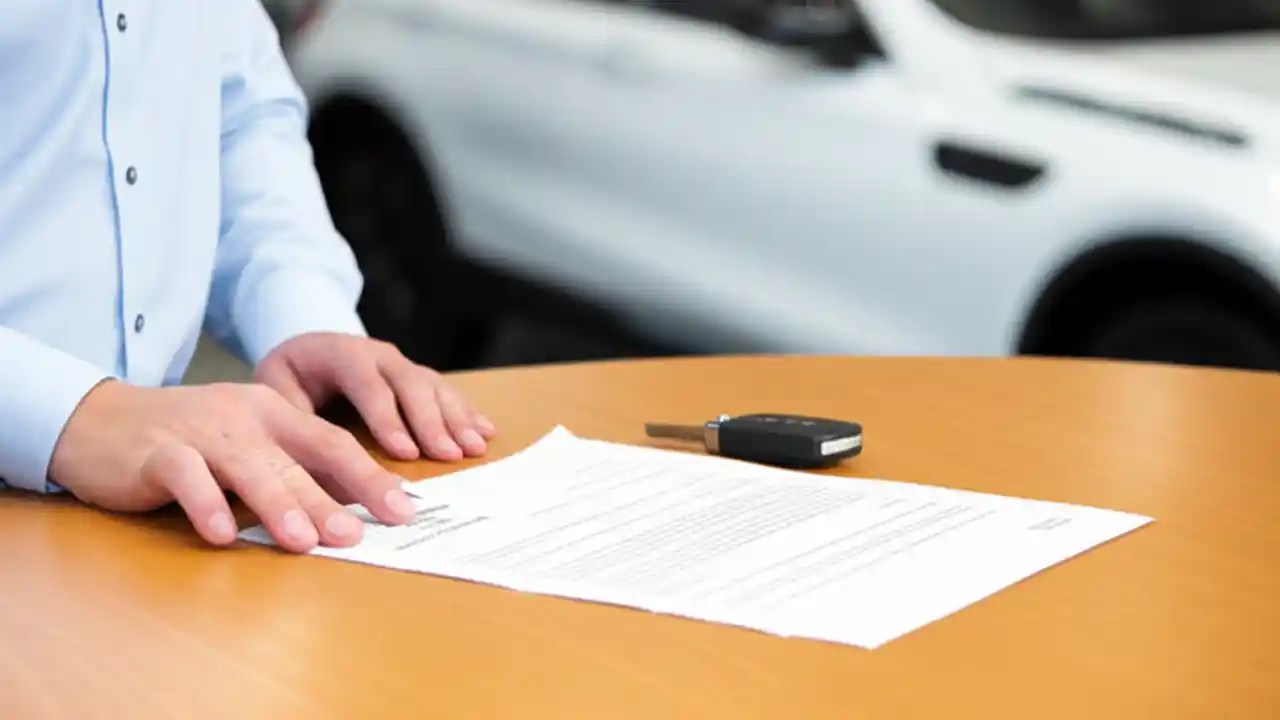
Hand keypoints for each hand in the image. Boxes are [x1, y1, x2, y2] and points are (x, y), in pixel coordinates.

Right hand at [49, 380, 417, 551]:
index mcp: (274, 412)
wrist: (100, 419)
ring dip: (278, 505)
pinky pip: (185, 478)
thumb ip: (291, 470)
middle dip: (332, 498)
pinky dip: (206, 505)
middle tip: (360, 534)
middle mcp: (243, 416)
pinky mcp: (156, 452)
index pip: (332, 443)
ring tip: (304, 541)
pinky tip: (224, 535)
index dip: (369, 476)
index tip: (402, 510)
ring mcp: (199, 432)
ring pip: (248, 467)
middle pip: (297, 458)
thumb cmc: (188, 440)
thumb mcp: (247, 445)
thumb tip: (351, 513)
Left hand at [253, 333, 495, 461]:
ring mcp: (402, 364)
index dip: (388, 418)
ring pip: (434, 386)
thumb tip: (312, 475)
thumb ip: (293, 425)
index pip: (367, 383)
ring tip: (474, 447)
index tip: (405, 453)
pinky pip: (446, 391)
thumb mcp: (274, 394)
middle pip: (410, 383)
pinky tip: (486, 432)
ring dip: (456, 418)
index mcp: (340, 352)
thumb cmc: (288, 378)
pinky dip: (467, 412)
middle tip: (448, 455)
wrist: (304, 350)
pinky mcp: (417, 377)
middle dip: (431, 422)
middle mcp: (378, 354)